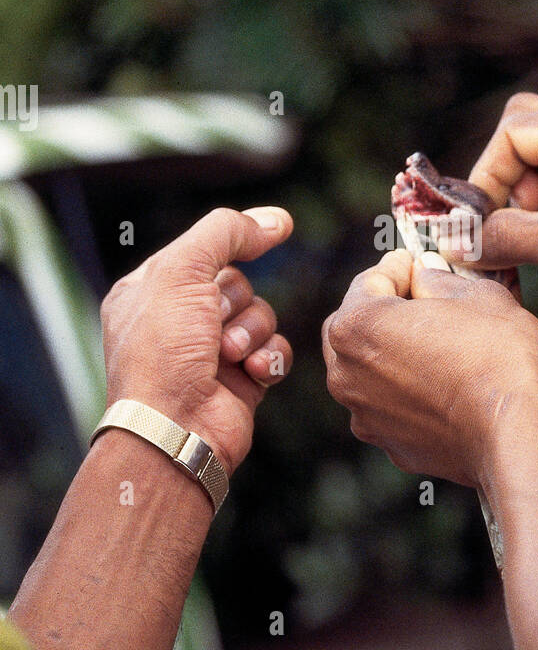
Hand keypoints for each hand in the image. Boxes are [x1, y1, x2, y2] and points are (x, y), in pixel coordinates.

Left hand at [100, 207, 293, 475]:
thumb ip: (225, 233)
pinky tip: (253, 373)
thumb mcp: (181, 272)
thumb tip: (276, 219)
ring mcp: (210, 352)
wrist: (175, 430)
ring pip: (261, 315)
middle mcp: (178, 320)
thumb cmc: (163, 351)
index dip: (231, 246)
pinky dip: (270, 358)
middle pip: (237, 283)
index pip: (204, 250)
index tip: (276, 230)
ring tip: (230, 357)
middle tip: (213, 326)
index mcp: (149, 291)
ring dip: (252, 333)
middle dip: (236, 303)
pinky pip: (275, 350)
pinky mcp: (241, 380)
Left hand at [322, 250, 537, 486]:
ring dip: (396, 355)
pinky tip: (446, 386)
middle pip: (356, 329)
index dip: (398, 267)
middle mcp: (347, 374)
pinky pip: (393, 408)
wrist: (517, 433)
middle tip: (424, 299)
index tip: (418, 262)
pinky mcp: (392, 446)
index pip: (369, 282)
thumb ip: (439, 279)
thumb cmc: (497, 356)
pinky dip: (410, 393)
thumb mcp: (476, 293)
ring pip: (371, 373)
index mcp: (357, 326)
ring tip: (439, 344)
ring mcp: (366, 416)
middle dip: (386, 311)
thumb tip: (426, 276)